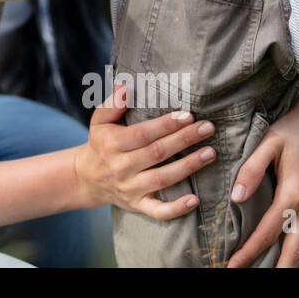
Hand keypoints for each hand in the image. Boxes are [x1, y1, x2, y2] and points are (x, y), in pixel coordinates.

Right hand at [73, 84, 218, 219]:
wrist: (88, 178)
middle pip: (157, 153)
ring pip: (162, 179)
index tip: (188, 115)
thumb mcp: (100, 121)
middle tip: (207, 128)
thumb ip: (113, 104)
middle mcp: (122, 167)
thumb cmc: (101, 143)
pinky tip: (195, 200)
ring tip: (211, 153)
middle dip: (184, 140)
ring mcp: (131, 188)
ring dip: (189, 166)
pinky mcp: (137, 205)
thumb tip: (127, 86)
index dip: (166, 125)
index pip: (143, 134)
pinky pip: (158, 211)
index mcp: (113, 143)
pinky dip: (176, 208)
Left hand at [226, 80, 298, 266]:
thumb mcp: (268, 142)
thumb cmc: (292, 128)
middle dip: (277, 269)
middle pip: (295, 249)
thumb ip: (251, 170)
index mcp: (294, 192)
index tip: (232, 265)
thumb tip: (236, 198)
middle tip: (254, 280)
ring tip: (292, 281)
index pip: (267, 231)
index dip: (249, 251)